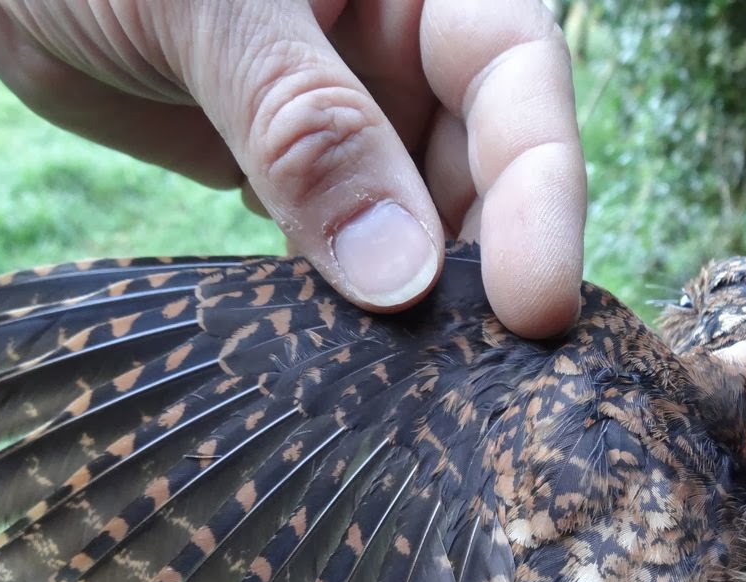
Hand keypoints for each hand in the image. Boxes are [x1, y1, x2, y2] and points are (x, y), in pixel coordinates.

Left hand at [0, 0, 584, 336]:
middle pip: (485, 161)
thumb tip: (399, 275)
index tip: (533, 304)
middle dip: (482, 264)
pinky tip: (341, 349)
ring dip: (418, 298)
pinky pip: (355, 244)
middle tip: (474, 373)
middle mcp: (402, 44)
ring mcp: (358, 115)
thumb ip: (304, 129)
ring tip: (409, 380)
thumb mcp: (207, 11)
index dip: (539, 188)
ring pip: (426, 217)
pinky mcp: (308, 174)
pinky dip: (352, 297)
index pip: (515, 71)